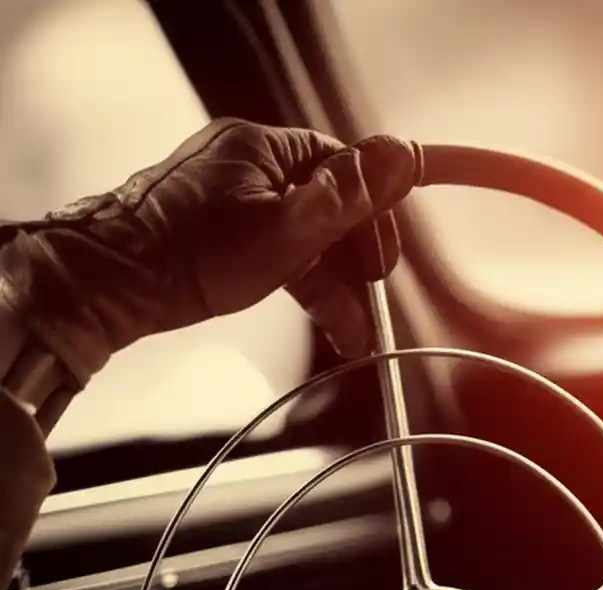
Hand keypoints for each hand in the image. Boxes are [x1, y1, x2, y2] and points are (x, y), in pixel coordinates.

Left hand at [0, 118, 420, 384]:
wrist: (101, 289)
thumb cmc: (188, 259)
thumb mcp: (287, 231)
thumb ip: (348, 196)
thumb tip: (400, 155)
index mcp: (263, 146)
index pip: (345, 166)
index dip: (376, 209)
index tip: (391, 248)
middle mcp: (245, 161)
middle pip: (328, 203)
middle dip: (355, 256)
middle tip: (371, 294)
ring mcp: (228, 196)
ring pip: (303, 233)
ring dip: (332, 281)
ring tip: (355, 331)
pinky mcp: (214, 230)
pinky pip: (275, 248)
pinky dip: (302, 281)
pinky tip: (326, 319)